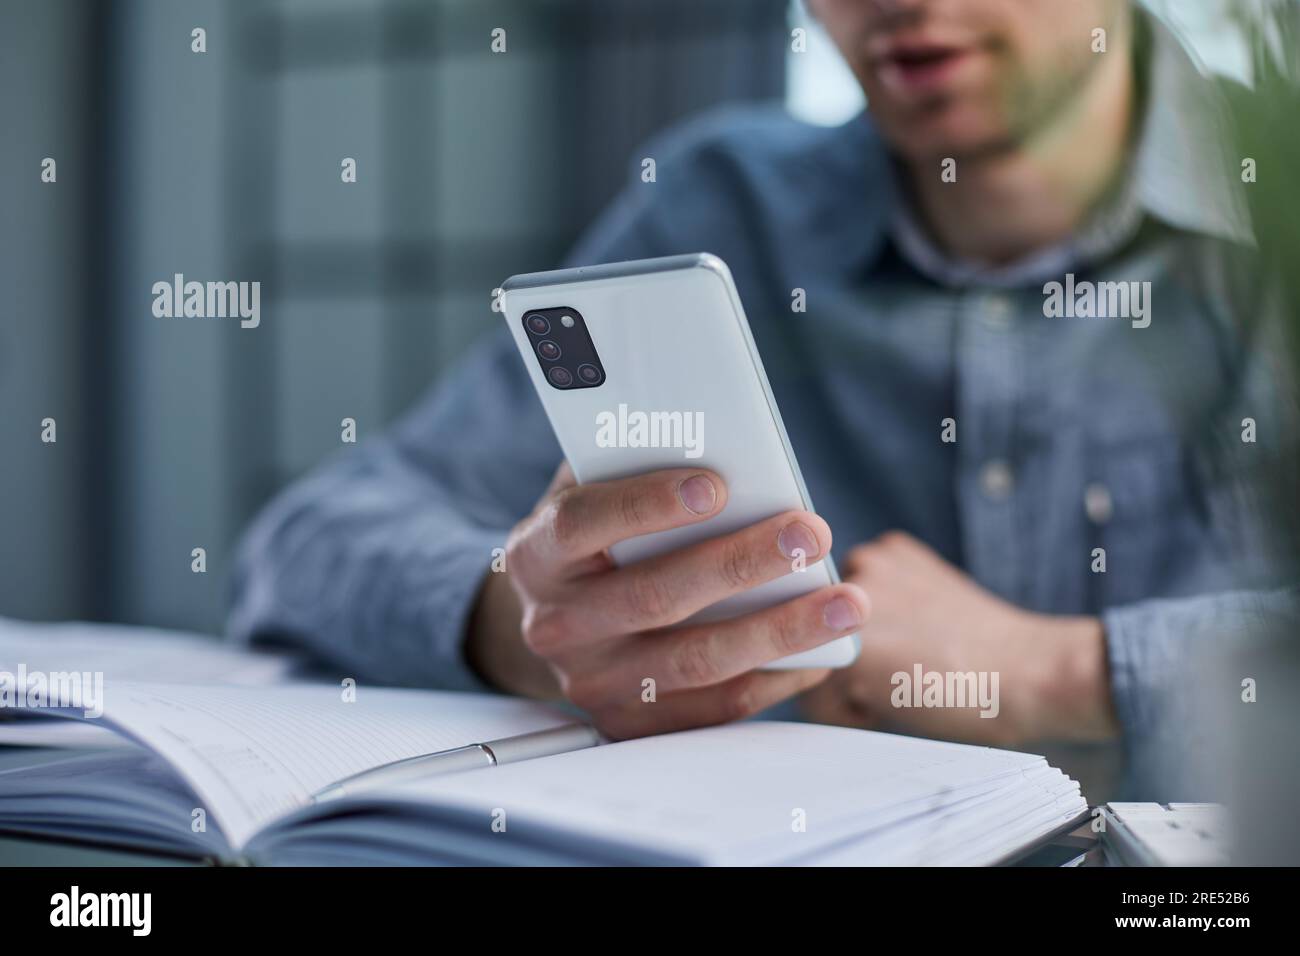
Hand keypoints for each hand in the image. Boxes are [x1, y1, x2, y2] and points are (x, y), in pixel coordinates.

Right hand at [467, 463, 869, 738]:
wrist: (554, 620)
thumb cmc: (594, 536)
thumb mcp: (594, 489)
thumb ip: (634, 465)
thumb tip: (715, 436)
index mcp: (538, 553)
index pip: (583, 524)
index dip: (646, 504)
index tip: (715, 485)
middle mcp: (556, 624)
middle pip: (654, 597)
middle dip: (741, 564)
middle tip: (810, 534)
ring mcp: (592, 681)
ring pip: (694, 660)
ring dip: (779, 631)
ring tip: (846, 604)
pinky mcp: (630, 721)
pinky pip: (713, 707)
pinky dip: (773, 678)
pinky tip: (821, 650)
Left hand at [800, 531, 1117, 745]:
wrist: (1030, 671)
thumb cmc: (989, 650)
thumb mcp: (931, 598)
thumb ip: (882, 603)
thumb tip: (833, 639)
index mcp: (882, 551)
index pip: (829, 602)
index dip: (856, 641)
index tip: (895, 658)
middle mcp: (860, 567)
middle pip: (812, 630)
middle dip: (842, 660)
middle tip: (896, 676)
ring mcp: (850, 607)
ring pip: (812, 664)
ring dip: (841, 688)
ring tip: (895, 691)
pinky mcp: (850, 654)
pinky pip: (819, 701)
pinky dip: (849, 717)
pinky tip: (893, 708)